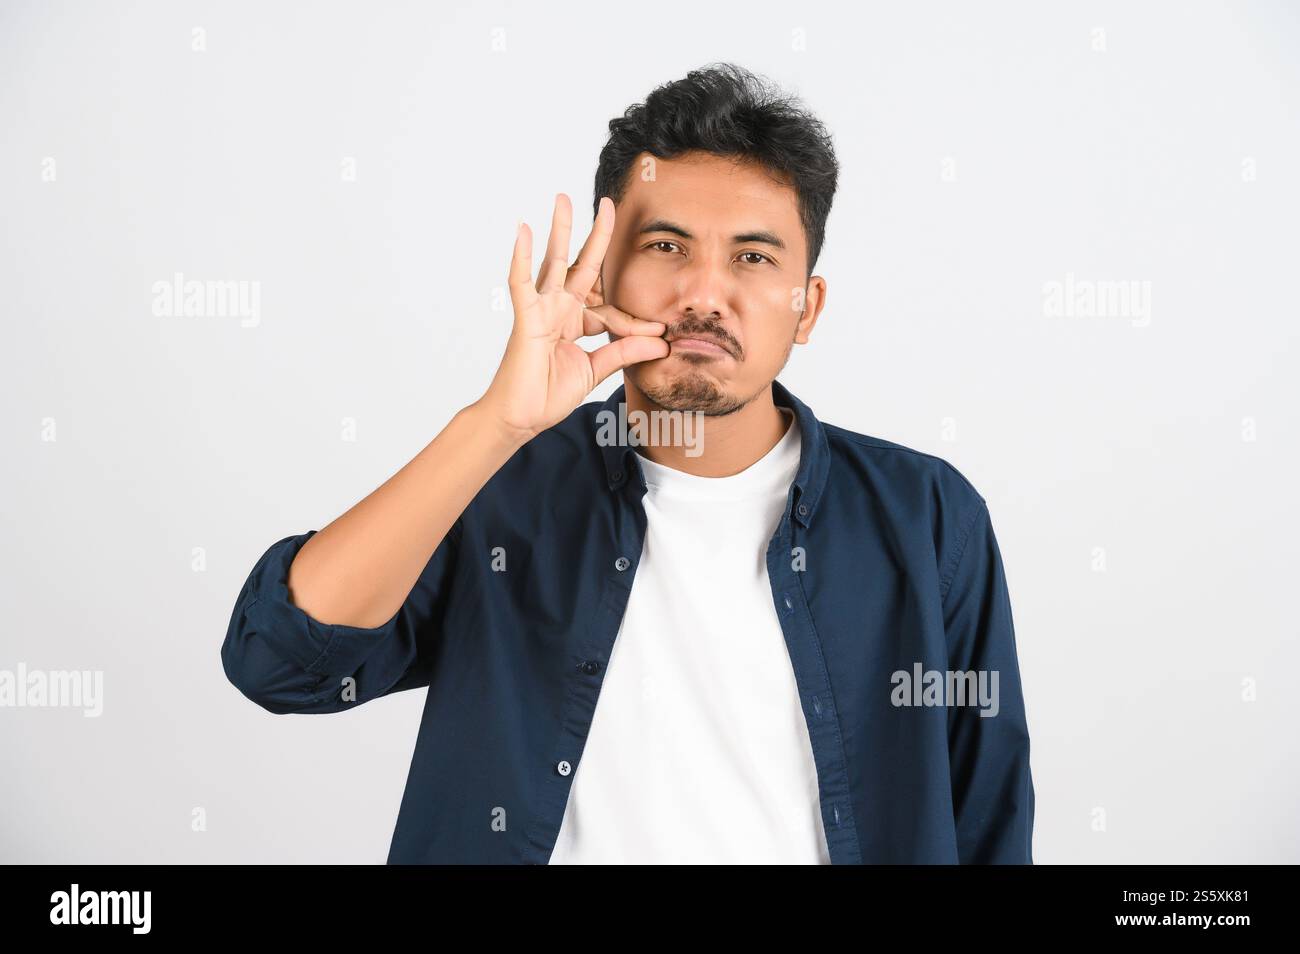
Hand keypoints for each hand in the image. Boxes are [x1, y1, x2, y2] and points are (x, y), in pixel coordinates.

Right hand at [475, 193, 669, 441]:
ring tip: (563, 198)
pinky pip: (522, 283)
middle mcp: (559, 310)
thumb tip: (661, 343)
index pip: (611, 310)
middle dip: (594, 235)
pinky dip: (522, 257)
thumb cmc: (548, 395)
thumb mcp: (595, 370)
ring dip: (558, 230)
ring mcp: (541, 311)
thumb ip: (624, 353)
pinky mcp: (525, 319)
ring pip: (552, 263)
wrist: (522, 419)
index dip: (637, 322)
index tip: (661, 334)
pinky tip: (525, 230)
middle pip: (580, 265)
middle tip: (608, 203)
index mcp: (575, 322)